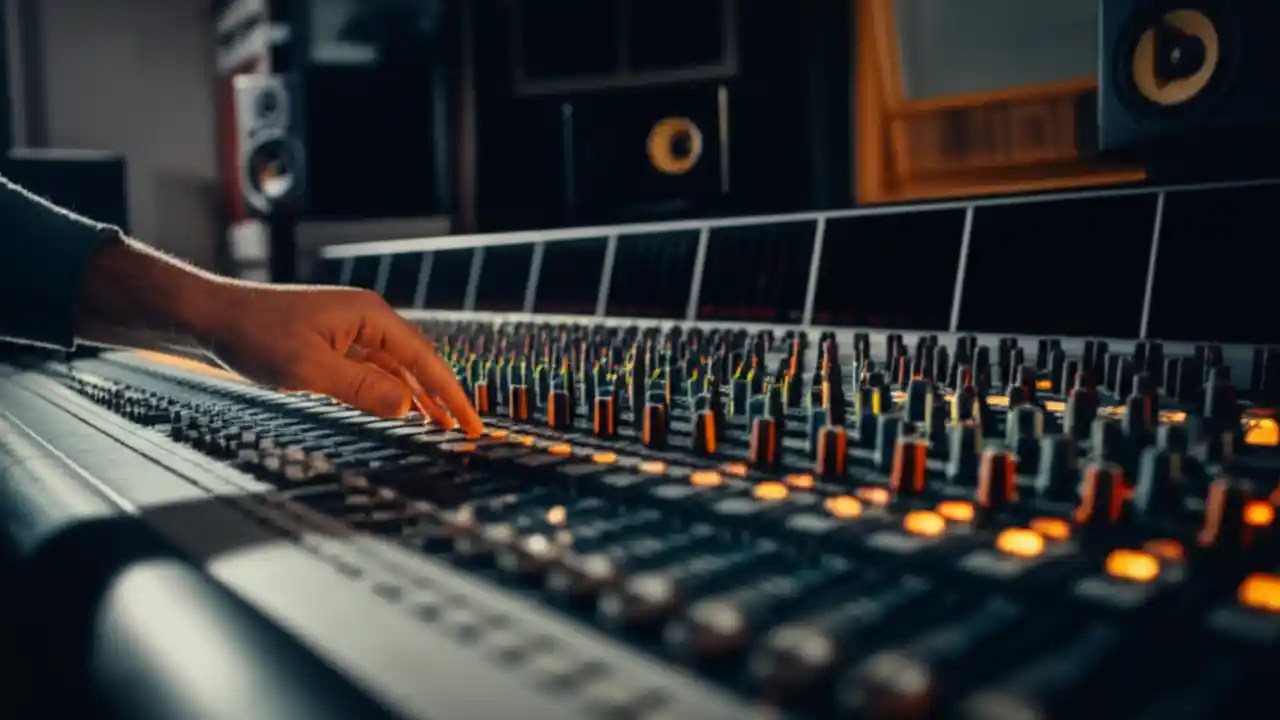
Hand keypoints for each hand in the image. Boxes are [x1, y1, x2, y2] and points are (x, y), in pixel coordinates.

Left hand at [203, 284, 482, 432]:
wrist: (213, 315)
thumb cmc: (255, 335)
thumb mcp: (308, 368)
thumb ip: (360, 388)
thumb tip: (406, 407)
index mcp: (370, 315)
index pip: (424, 359)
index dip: (451, 394)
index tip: (470, 423)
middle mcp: (367, 316)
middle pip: (417, 360)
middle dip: (442, 395)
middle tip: (464, 429)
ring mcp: (351, 326)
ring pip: (396, 365)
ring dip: (417, 394)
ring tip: (439, 424)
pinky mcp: (334, 338)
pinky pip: (375, 366)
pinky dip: (390, 388)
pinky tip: (397, 407)